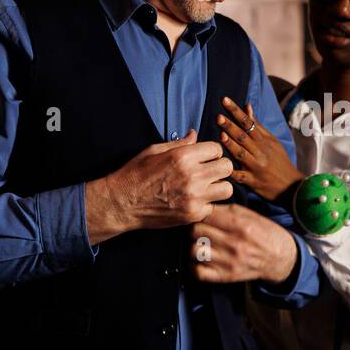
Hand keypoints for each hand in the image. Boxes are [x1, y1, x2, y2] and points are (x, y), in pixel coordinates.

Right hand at [84, 130, 232, 243]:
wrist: (122, 203)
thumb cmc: (135, 174)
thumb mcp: (155, 151)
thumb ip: (180, 143)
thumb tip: (194, 134)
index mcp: (183, 157)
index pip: (217, 148)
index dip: (212, 152)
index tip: (205, 156)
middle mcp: (192, 176)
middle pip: (227, 167)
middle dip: (219, 167)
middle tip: (209, 170)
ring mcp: (194, 197)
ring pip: (227, 189)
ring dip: (218, 186)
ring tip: (206, 186)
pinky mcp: (193, 214)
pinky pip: (214, 207)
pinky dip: (207, 204)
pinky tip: (194, 200)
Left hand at [189, 203, 298, 284]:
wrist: (280, 258)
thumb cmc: (264, 233)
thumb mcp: (250, 215)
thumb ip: (226, 210)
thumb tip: (204, 207)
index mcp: (240, 224)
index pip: (205, 215)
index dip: (200, 213)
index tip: (202, 215)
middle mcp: (234, 243)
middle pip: (196, 232)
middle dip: (195, 228)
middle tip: (199, 229)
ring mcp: (229, 262)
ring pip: (194, 251)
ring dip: (193, 245)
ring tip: (200, 243)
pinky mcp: (226, 276)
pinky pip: (198, 272)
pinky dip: (194, 265)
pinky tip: (200, 259)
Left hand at [216, 96, 303, 201]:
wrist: (292, 186)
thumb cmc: (280, 161)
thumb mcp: (272, 141)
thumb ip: (257, 125)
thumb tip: (246, 107)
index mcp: (264, 140)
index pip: (248, 122)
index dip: (236, 111)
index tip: (224, 100)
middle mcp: (260, 152)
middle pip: (243, 136)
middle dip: (230, 126)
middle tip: (218, 116)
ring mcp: (256, 167)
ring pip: (241, 154)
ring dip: (231, 144)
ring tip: (221, 135)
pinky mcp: (252, 181)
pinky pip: (240, 177)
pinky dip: (231, 172)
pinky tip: (221, 166)